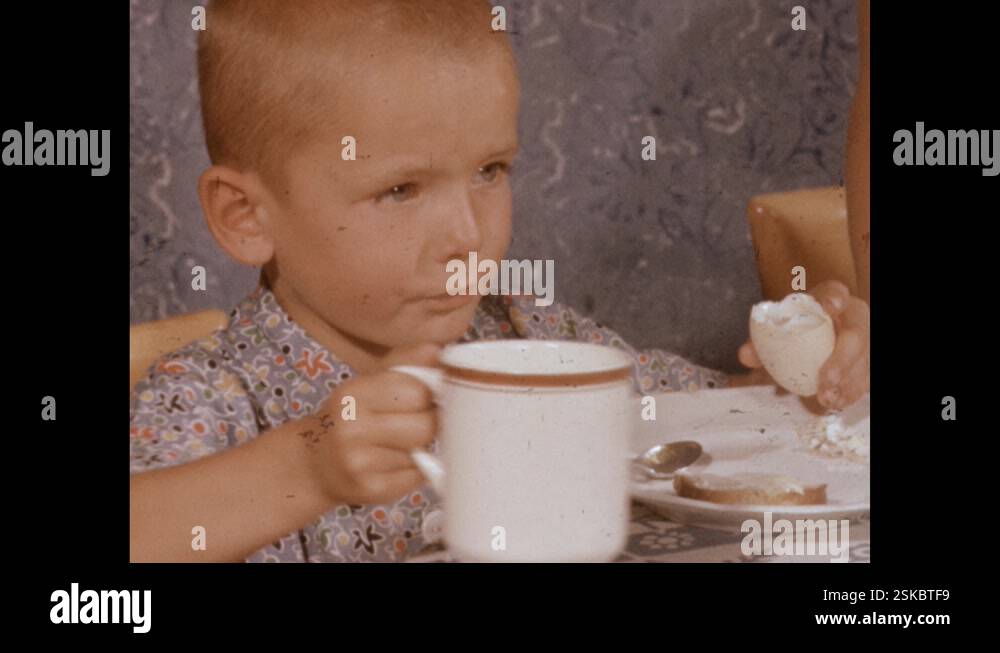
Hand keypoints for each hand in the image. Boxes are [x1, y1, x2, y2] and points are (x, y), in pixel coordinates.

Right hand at [303, 343, 440, 505]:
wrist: (314, 464)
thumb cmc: (349, 417)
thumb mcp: (368, 382)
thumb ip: (404, 362)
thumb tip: (437, 349)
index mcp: (353, 394)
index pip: (417, 390)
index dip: (429, 394)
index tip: (425, 396)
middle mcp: (353, 429)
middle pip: (426, 425)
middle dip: (430, 422)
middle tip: (417, 421)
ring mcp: (361, 463)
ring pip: (423, 452)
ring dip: (421, 447)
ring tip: (402, 442)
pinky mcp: (373, 490)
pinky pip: (417, 477)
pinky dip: (415, 470)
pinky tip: (395, 463)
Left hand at [738, 281, 869, 409]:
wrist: (813, 336)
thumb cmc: (795, 330)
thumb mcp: (779, 330)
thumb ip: (760, 341)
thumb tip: (745, 354)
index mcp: (830, 299)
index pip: (834, 292)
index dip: (834, 298)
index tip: (830, 306)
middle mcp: (852, 316)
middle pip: (857, 333)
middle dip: (843, 358)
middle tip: (827, 378)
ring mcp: (864, 340)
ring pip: (864, 360)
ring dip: (848, 382)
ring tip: (827, 398)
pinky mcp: (866, 362)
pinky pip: (864, 378)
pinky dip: (850, 393)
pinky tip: (835, 403)